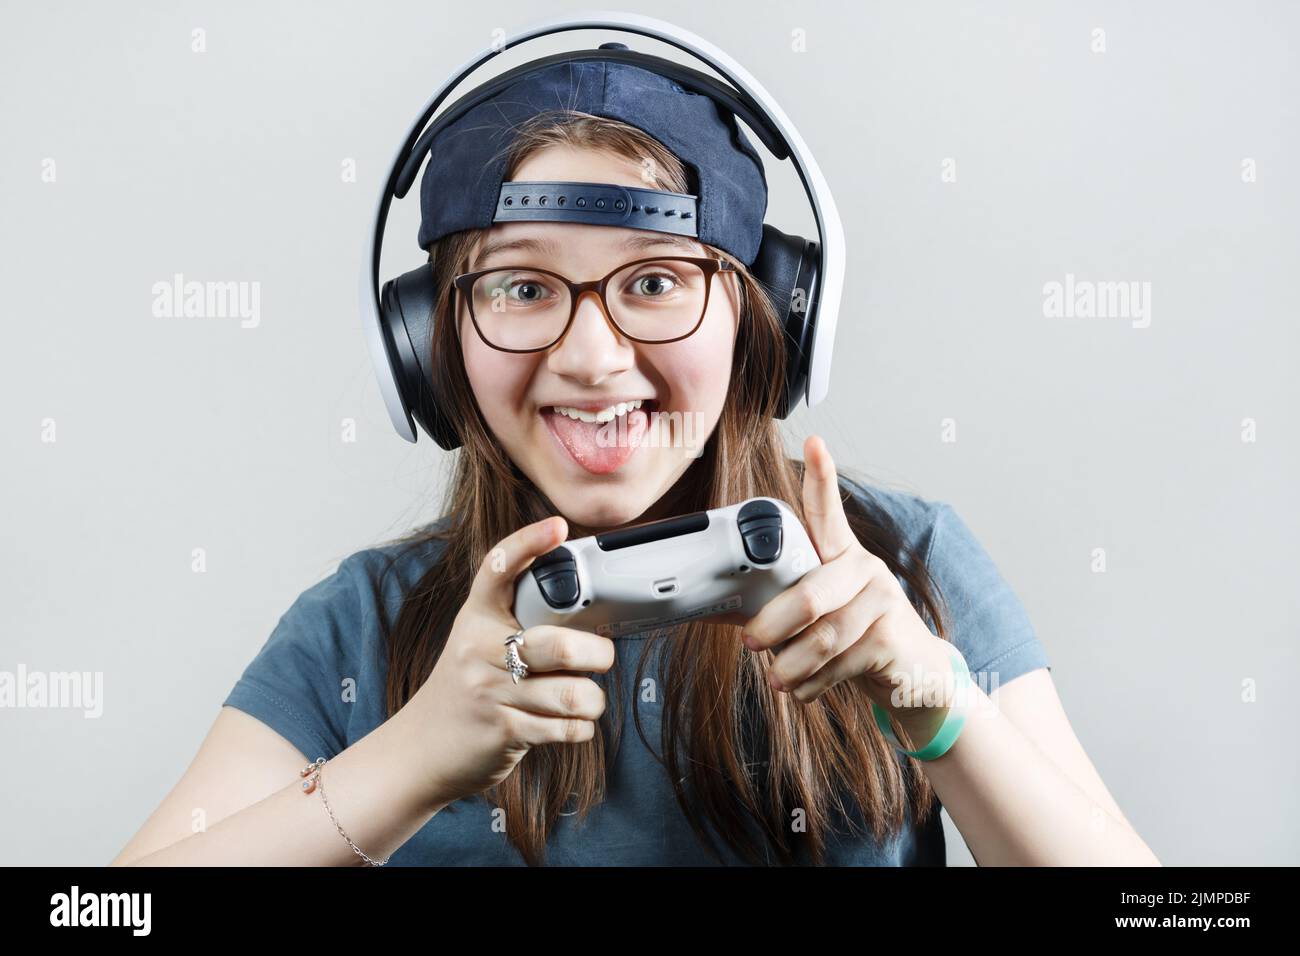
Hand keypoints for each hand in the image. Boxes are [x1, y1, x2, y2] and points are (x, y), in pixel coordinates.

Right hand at [403, 516, 615, 808]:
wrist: (420, 748)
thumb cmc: (467, 686)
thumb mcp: (478, 641)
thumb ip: (519, 621)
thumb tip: (587, 607)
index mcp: (476, 616)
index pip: (498, 567)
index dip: (528, 543)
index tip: (558, 527)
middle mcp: (478, 650)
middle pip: (559, 645)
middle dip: (598, 653)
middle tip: (602, 655)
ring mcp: (489, 692)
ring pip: (571, 693)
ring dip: (593, 699)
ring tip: (588, 698)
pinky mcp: (503, 731)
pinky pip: (564, 727)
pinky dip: (580, 727)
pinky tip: (572, 723)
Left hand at [739, 435, 961, 746]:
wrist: (914, 676)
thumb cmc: (852, 639)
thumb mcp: (819, 615)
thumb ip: (780, 605)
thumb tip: (713, 608)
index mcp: (841, 555)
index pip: (827, 511)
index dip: (821, 477)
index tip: (815, 444)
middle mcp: (865, 569)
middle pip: (809, 594)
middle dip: (772, 624)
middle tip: (750, 643)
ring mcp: (883, 602)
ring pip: (823, 636)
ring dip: (790, 665)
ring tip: (777, 678)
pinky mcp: (892, 638)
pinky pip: (840, 664)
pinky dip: (813, 684)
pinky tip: (806, 688)